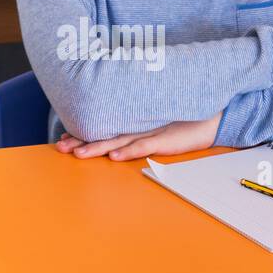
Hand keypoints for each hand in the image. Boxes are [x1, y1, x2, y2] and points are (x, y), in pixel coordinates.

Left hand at [55, 113, 221, 159]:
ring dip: (97, 147)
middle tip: (60, 147)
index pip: (102, 128)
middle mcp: (137, 124)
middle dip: (80, 141)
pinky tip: (114, 156)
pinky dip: (128, 151)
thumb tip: (115, 135)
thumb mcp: (156, 121)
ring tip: (78, 153)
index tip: (61, 138)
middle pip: (104, 134)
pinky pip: (143, 145)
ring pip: (118, 140)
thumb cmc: (183, 118)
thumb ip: (136, 125)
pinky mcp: (164, 139)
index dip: (81, 133)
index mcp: (133, 120)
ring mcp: (149, 130)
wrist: (212, 115)